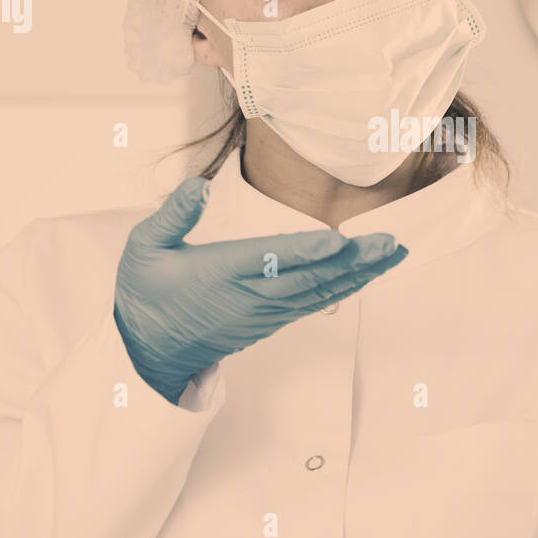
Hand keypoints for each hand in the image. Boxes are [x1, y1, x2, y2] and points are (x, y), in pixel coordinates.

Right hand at [114, 176, 407, 403]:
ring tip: (394, 253)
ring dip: (359, 273)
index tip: (341, 242)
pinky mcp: (271, 319)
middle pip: (309, 278)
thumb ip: (172, 217)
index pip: (269, 260)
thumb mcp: (143, 249)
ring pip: (319, 291)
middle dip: (354, 261)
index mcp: (219, 274)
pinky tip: (368, 273)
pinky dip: (344, 287)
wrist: (148, 351)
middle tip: (391, 243)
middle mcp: (248, 295)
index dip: (306, 252)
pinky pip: (314, 303)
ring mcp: (263, 311)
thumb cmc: (145, 292)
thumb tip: (198, 186)